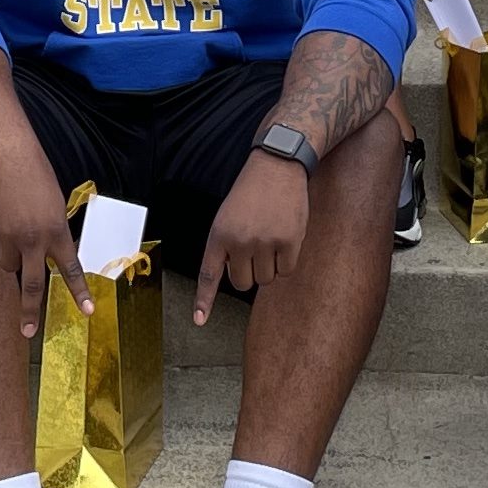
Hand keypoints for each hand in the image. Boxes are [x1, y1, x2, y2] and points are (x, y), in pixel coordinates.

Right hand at [0, 132, 88, 337]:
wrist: (7, 153)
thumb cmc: (35, 175)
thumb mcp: (52, 205)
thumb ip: (49, 234)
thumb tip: (38, 261)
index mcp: (56, 230)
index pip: (71, 268)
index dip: (79, 292)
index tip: (88, 312)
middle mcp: (33, 238)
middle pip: (32, 285)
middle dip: (29, 311)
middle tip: (27, 331)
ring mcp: (8, 236)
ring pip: (8, 265)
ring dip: (10, 256)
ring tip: (12, 227)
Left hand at [193, 148, 311, 323]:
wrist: (277, 166)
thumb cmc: (251, 193)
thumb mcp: (227, 216)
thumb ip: (227, 246)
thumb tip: (238, 277)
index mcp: (219, 235)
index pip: (208, 275)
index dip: (204, 300)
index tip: (198, 320)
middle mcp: (239, 241)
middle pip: (242, 283)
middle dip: (249, 272)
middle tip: (254, 248)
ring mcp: (264, 242)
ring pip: (266, 279)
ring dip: (270, 265)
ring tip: (269, 236)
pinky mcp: (288, 241)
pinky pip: (286, 270)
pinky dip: (287, 260)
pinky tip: (285, 237)